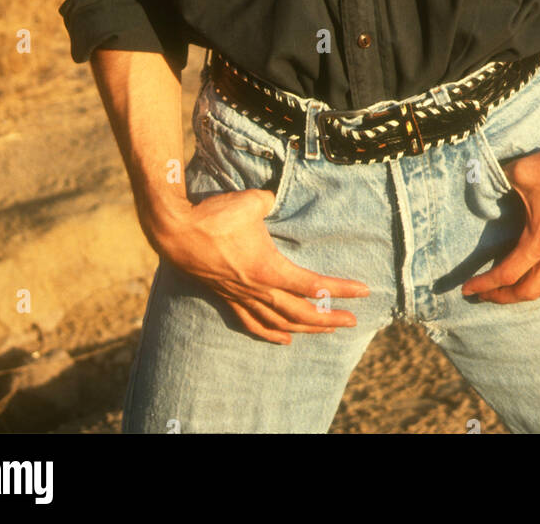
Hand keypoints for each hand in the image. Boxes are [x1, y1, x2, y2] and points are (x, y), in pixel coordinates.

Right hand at [150, 186, 369, 343]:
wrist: (176, 232)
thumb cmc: (214, 216)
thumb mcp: (251, 201)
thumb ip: (270, 201)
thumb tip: (274, 199)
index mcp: (268, 269)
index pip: (314, 286)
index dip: (340, 290)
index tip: (363, 292)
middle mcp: (258, 290)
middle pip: (302, 312)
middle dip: (330, 318)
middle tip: (352, 321)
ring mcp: (242, 297)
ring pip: (280, 322)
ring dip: (307, 329)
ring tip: (328, 331)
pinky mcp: (227, 298)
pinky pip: (252, 323)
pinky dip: (271, 334)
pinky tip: (284, 340)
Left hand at [461, 143, 539, 302]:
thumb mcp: (520, 172)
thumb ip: (498, 184)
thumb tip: (484, 188)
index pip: (506, 274)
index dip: (484, 285)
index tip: (466, 289)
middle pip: (528, 291)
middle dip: (503, 297)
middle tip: (485, 294)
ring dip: (530, 292)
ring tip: (515, 285)